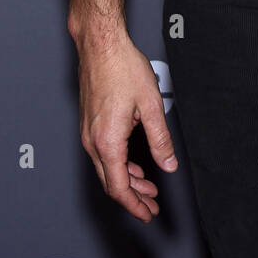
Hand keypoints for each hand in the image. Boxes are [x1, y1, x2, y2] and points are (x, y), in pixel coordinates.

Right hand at [76, 33, 177, 220]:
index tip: (147, 213)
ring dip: (127, 180)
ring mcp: (88, 132)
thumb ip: (160, 139)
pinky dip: (119, 164)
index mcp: (107, 141)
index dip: (134, 205)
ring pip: (106, 168)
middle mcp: (92, 140)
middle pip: (110, 182)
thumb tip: (168, 164)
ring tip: (147, 186)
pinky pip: (102, 153)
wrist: (100, 44)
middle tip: (151, 205)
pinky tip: (133, 163)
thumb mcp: (151, 105)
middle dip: (132, 197)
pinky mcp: (89, 123)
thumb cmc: (121, 67)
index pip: (119, 188)